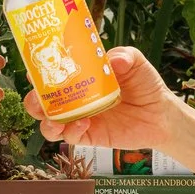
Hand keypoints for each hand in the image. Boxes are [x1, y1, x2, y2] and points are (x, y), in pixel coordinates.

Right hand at [28, 47, 175, 146]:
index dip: (37, 72)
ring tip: (54, 120)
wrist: (161, 114)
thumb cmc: (144, 85)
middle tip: (37, 98)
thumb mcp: (135, 63)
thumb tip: (113, 61)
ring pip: (49, 123)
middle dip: (33, 101)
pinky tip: (83, 123)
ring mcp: (79, 118)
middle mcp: (74, 98)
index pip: (51, 74)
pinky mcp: (89, 135)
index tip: (33, 70)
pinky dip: (71, 131)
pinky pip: (71, 137)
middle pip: (42, 102)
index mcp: (79, 77)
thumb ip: (125, 56)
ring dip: (46, 121)